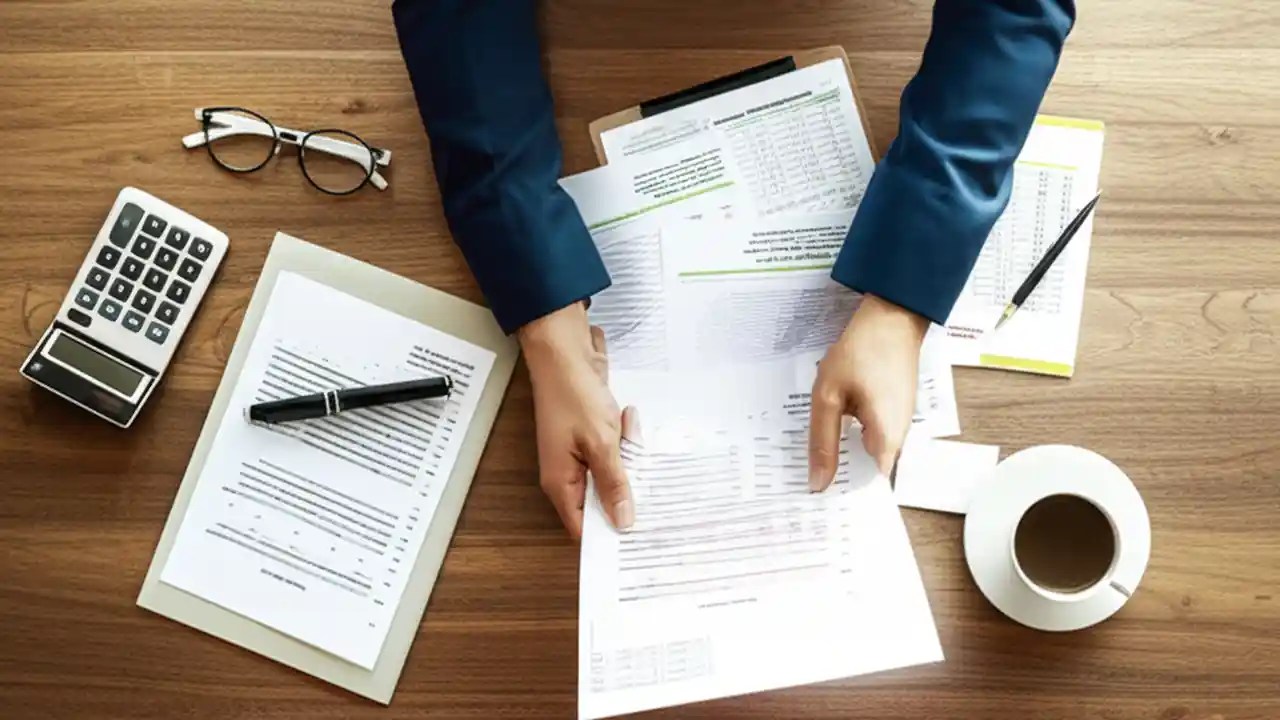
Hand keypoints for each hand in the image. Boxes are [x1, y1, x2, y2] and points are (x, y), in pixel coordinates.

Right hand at [518, 302, 636, 537]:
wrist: (563, 351)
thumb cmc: (573, 395)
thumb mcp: (601, 444)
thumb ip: (613, 485)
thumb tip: (622, 523)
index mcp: (560, 483)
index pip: (584, 529)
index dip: (609, 537)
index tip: (638, 541)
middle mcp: (565, 473)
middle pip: (601, 501)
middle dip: (626, 490)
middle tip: (648, 482)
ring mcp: (576, 453)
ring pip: (612, 473)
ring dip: (627, 457)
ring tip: (629, 433)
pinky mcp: (588, 436)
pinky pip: (613, 450)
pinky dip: (624, 439)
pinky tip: (627, 417)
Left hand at [808, 294, 929, 488]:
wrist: (892, 316)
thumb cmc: (861, 352)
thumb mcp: (830, 396)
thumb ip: (823, 441)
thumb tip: (817, 484)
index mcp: (887, 440)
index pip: (867, 487)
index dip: (843, 497)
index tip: (816, 505)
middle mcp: (900, 437)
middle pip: (867, 472)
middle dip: (839, 477)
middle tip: (803, 482)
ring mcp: (899, 422)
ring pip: (869, 452)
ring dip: (844, 454)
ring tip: (811, 458)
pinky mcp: (895, 409)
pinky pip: (873, 433)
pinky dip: (852, 436)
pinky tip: (832, 429)